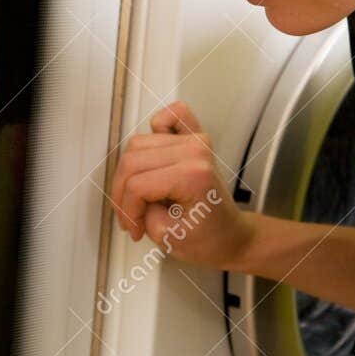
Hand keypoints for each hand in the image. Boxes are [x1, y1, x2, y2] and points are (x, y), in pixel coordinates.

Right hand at [108, 100, 256, 267]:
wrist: (231, 236)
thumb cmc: (210, 239)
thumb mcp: (169, 238)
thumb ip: (143, 214)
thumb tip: (130, 197)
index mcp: (193, 175)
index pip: (138, 185)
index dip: (128, 211)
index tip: (134, 229)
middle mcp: (194, 150)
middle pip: (132, 162)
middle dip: (123, 195)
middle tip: (131, 219)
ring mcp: (195, 141)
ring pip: (137, 145)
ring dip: (130, 173)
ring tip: (138, 198)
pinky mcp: (195, 138)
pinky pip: (172, 115)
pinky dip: (158, 126)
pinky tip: (153, 152)